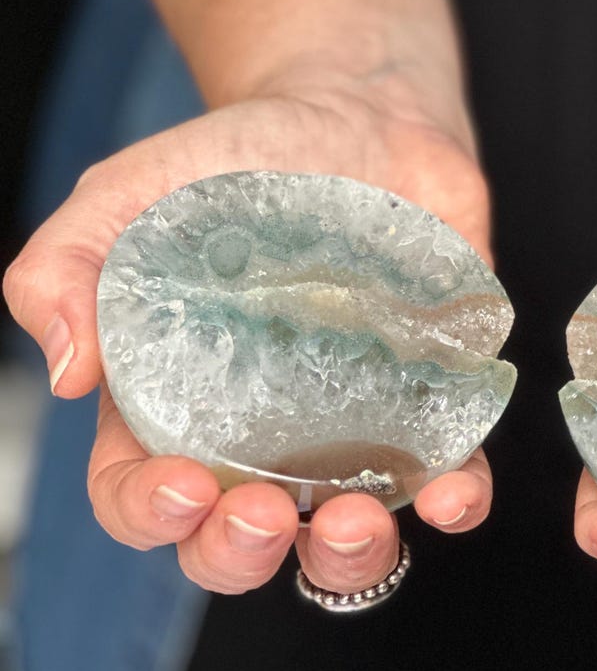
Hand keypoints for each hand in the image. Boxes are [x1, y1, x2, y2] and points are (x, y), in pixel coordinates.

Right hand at [4, 73, 495, 594]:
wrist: (355, 115)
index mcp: (179, 399)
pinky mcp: (431, 397)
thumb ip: (66, 266)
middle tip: (264, 519)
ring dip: (352, 553)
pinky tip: (455, 494)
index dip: (152, 515)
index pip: (144, 491)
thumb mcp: (124, 193)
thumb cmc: (234, 160)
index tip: (184, 488)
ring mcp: (354, 421)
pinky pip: (448, 474)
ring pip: (347, 530)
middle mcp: (266, 430)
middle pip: (244, 539)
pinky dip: (455, 502)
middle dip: (244, 555)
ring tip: (357, 519)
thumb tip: (70, 372)